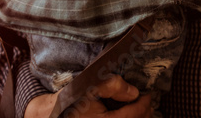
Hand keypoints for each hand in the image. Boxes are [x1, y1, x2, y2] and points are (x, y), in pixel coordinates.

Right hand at [25, 75, 152, 117]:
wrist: (52, 114)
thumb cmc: (70, 100)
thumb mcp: (90, 87)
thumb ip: (113, 86)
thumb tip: (134, 92)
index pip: (135, 114)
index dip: (145, 103)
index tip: (148, 93)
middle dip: (144, 111)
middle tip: (146, 99)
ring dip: (137, 116)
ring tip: (139, 106)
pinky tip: (126, 112)